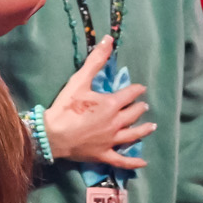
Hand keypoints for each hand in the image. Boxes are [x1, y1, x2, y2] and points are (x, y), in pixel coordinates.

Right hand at [42, 36, 153, 166]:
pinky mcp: (104, 154)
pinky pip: (122, 160)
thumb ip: (95, 61)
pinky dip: (133, 163)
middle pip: (133, 113)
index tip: (139, 88)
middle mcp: (116, 122)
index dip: (135, 90)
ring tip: (151, 126)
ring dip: (144, 130)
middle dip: (139, 108)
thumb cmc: (65, 107)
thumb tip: (109, 40)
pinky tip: (143, 163)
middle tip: (143, 105)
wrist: (52, 135)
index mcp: (111, 104)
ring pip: (133, 135)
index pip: (130, 94)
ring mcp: (111, 140)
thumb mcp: (79, 81)